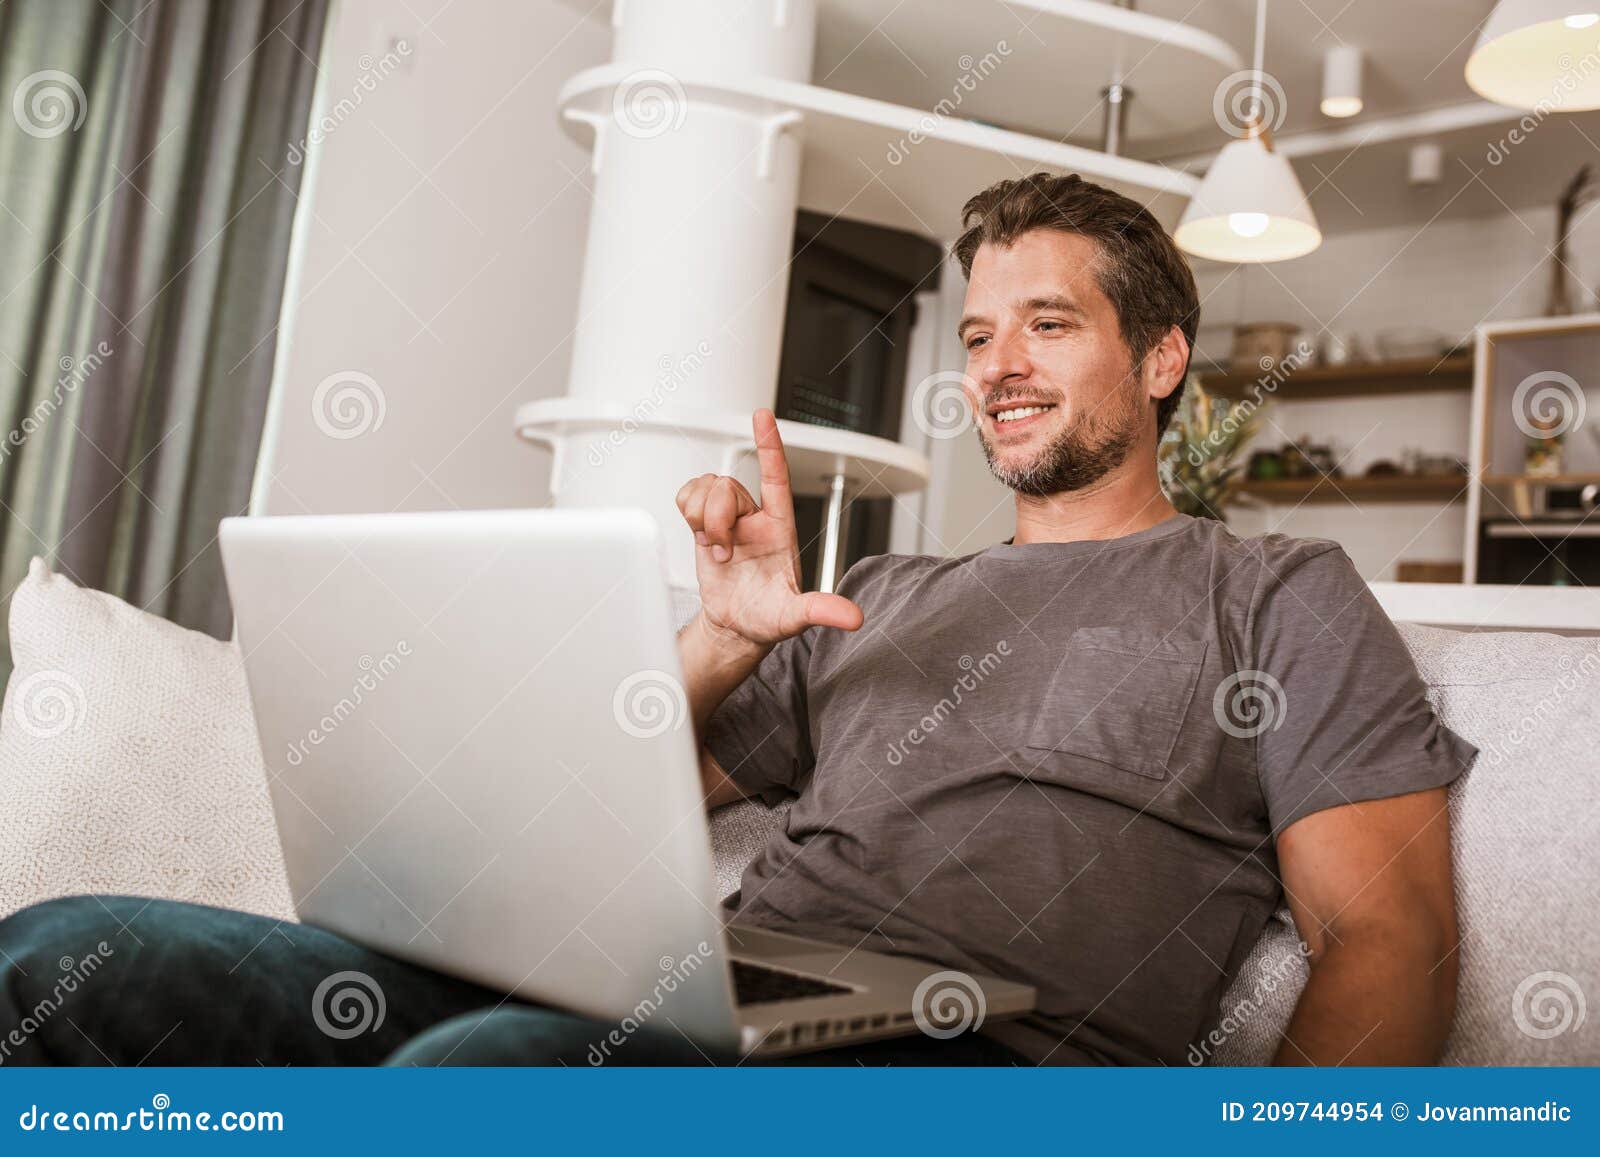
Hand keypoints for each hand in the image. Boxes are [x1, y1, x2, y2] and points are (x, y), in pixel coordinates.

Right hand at [675, 409, 863, 649]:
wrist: (735, 626)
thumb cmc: (767, 616)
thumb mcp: (796, 616)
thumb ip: (821, 611)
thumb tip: (853, 617)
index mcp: (780, 527)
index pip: (776, 475)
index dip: (769, 445)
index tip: (762, 415)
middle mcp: (754, 516)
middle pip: (728, 486)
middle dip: (719, 519)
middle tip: (725, 554)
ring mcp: (728, 518)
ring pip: (706, 487)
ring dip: (703, 519)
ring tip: (716, 550)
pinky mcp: (704, 524)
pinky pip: (688, 495)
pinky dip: (688, 512)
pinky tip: (702, 537)